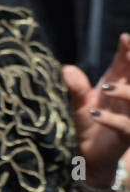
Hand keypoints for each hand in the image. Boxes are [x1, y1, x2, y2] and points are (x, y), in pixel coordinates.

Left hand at [66, 33, 129, 178]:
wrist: (91, 153)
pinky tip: (95, 114)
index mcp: (117, 85)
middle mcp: (127, 98)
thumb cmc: (90, 123)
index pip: (126, 64)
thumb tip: (66, 68)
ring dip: (124, 92)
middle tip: (128, 52)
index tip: (124, 38)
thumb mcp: (81, 103)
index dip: (128, 50)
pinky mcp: (127, 135)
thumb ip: (76, 87)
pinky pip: (125, 126)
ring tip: (105, 88)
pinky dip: (110, 119)